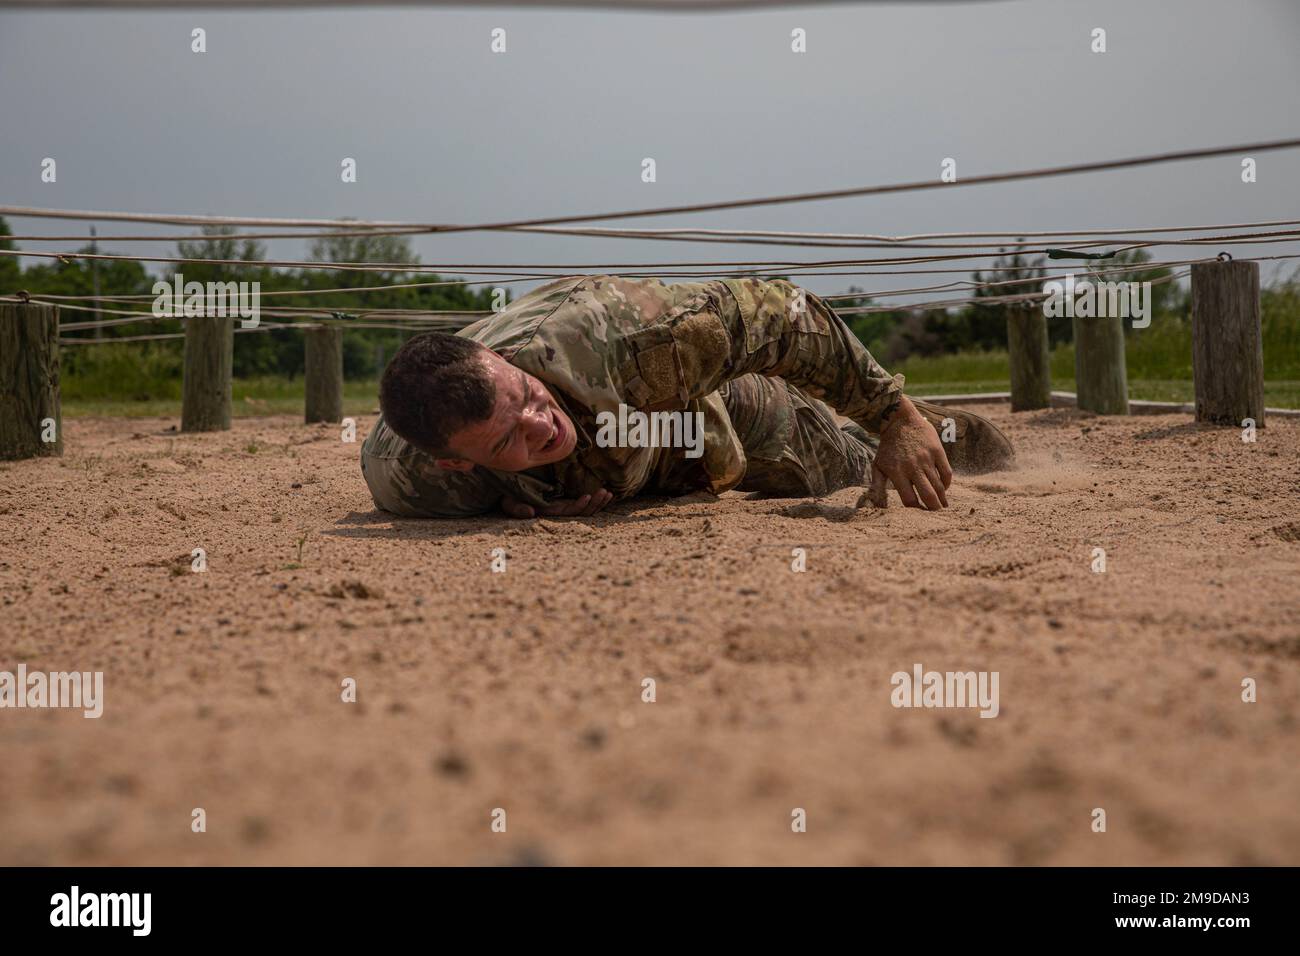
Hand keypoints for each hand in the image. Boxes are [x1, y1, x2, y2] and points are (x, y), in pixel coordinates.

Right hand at [499, 488, 613, 518]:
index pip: (568, 513)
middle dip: (594, 505)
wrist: (510, 492)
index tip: (587, 496)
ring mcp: (565, 507)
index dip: (579, 507)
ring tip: (608, 493)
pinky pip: (586, 503)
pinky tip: (607, 494)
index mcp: (549, 512)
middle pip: (581, 513)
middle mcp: (559, 512)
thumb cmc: (510, 497)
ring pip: (586, 510)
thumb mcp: (509, 503)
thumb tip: (530, 513)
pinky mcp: (567, 501)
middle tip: (605, 493)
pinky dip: (597, 500)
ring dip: (598, 503)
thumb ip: (517, 508)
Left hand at [866, 396, 952, 509]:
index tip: (918, 515)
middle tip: (936, 516)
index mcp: (897, 472)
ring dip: (942, 499)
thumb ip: (877, 486)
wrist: (899, 420)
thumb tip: (877, 507)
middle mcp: (913, 467)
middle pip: (928, 495)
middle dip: (933, 509)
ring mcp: (926, 459)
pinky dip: (947, 483)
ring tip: (943, 507)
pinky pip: (947, 473)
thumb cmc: (887, 447)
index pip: (909, 499)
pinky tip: (944, 488)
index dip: (915, 510)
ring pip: (939, 486)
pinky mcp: (937, 451)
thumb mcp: (877, 466)